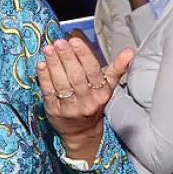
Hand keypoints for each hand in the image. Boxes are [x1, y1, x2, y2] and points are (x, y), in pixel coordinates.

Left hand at [37, 39, 133, 161]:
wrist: (81, 132)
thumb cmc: (93, 103)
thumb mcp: (108, 87)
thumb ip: (117, 68)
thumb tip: (130, 52)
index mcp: (101, 93)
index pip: (93, 71)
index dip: (83, 55)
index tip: (75, 41)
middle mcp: (86, 101)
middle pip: (76, 76)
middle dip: (67, 57)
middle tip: (59, 43)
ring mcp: (70, 108)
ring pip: (61, 83)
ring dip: (54, 64)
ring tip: (49, 49)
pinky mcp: (54, 111)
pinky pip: (48, 92)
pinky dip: (44, 77)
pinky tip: (42, 64)